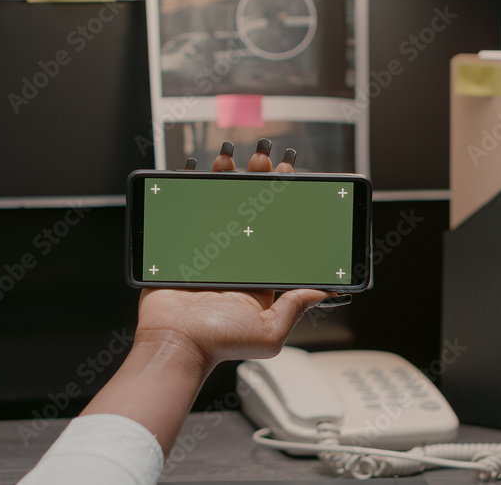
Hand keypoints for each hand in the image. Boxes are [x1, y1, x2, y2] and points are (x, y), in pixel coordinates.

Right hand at [135, 139, 331, 370]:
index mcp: (257, 276)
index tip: (289, 177)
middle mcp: (233, 261)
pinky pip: (186, 213)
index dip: (283, 201)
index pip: (276, 229)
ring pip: (218, 205)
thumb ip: (295, 307)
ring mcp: (206, 252)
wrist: (176, 342)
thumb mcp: (269, 330)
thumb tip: (324, 289)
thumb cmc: (218, 342)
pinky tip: (193, 170)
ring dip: (224, 178)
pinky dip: (188, 189)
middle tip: (262, 158)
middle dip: (256, 180)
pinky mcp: (180, 248)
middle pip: (248, 209)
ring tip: (229, 157)